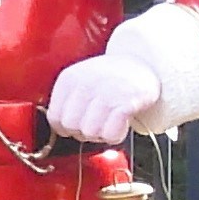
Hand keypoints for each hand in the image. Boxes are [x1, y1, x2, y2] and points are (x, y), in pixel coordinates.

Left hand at [44, 54, 163, 144]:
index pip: (54, 117)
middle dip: (83, 131)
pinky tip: (121, 123)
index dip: (65, 127)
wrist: (144, 64)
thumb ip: (66, 101)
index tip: (78, 124)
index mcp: (69, 78)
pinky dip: (116, 135)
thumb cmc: (111, 77)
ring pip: (90, 133)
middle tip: (96, 123)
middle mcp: (85, 84)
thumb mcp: (81, 79)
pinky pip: (111, 134)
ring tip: (110, 121)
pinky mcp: (126, 104)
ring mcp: (106, 93)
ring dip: (101, 134)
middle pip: (71, 127)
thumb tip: (60, 128)